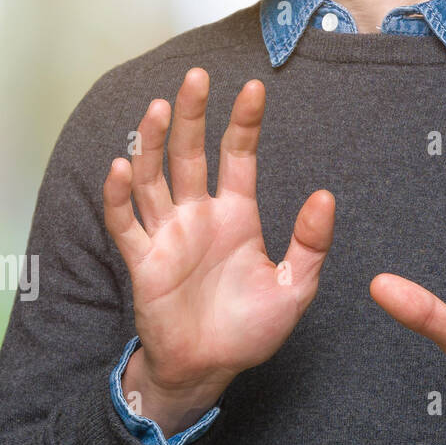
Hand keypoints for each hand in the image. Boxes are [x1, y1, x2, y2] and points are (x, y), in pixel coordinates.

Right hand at [102, 68, 335, 419]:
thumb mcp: (295, 286)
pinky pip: (125, 222)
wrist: (211, 368)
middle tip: (197, 76)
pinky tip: (120, 168)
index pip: (238, 156)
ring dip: (152, 143)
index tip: (255, 88)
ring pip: (154, 177)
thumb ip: (310, 243)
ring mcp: (168, 234)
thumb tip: (326, 196)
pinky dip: (119, 196)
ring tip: (158, 108)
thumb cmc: (252, 328)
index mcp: (237, 213)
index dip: (244, 123)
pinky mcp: (143, 260)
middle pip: (190, 153)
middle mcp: (199, 214)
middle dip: (192, 114)